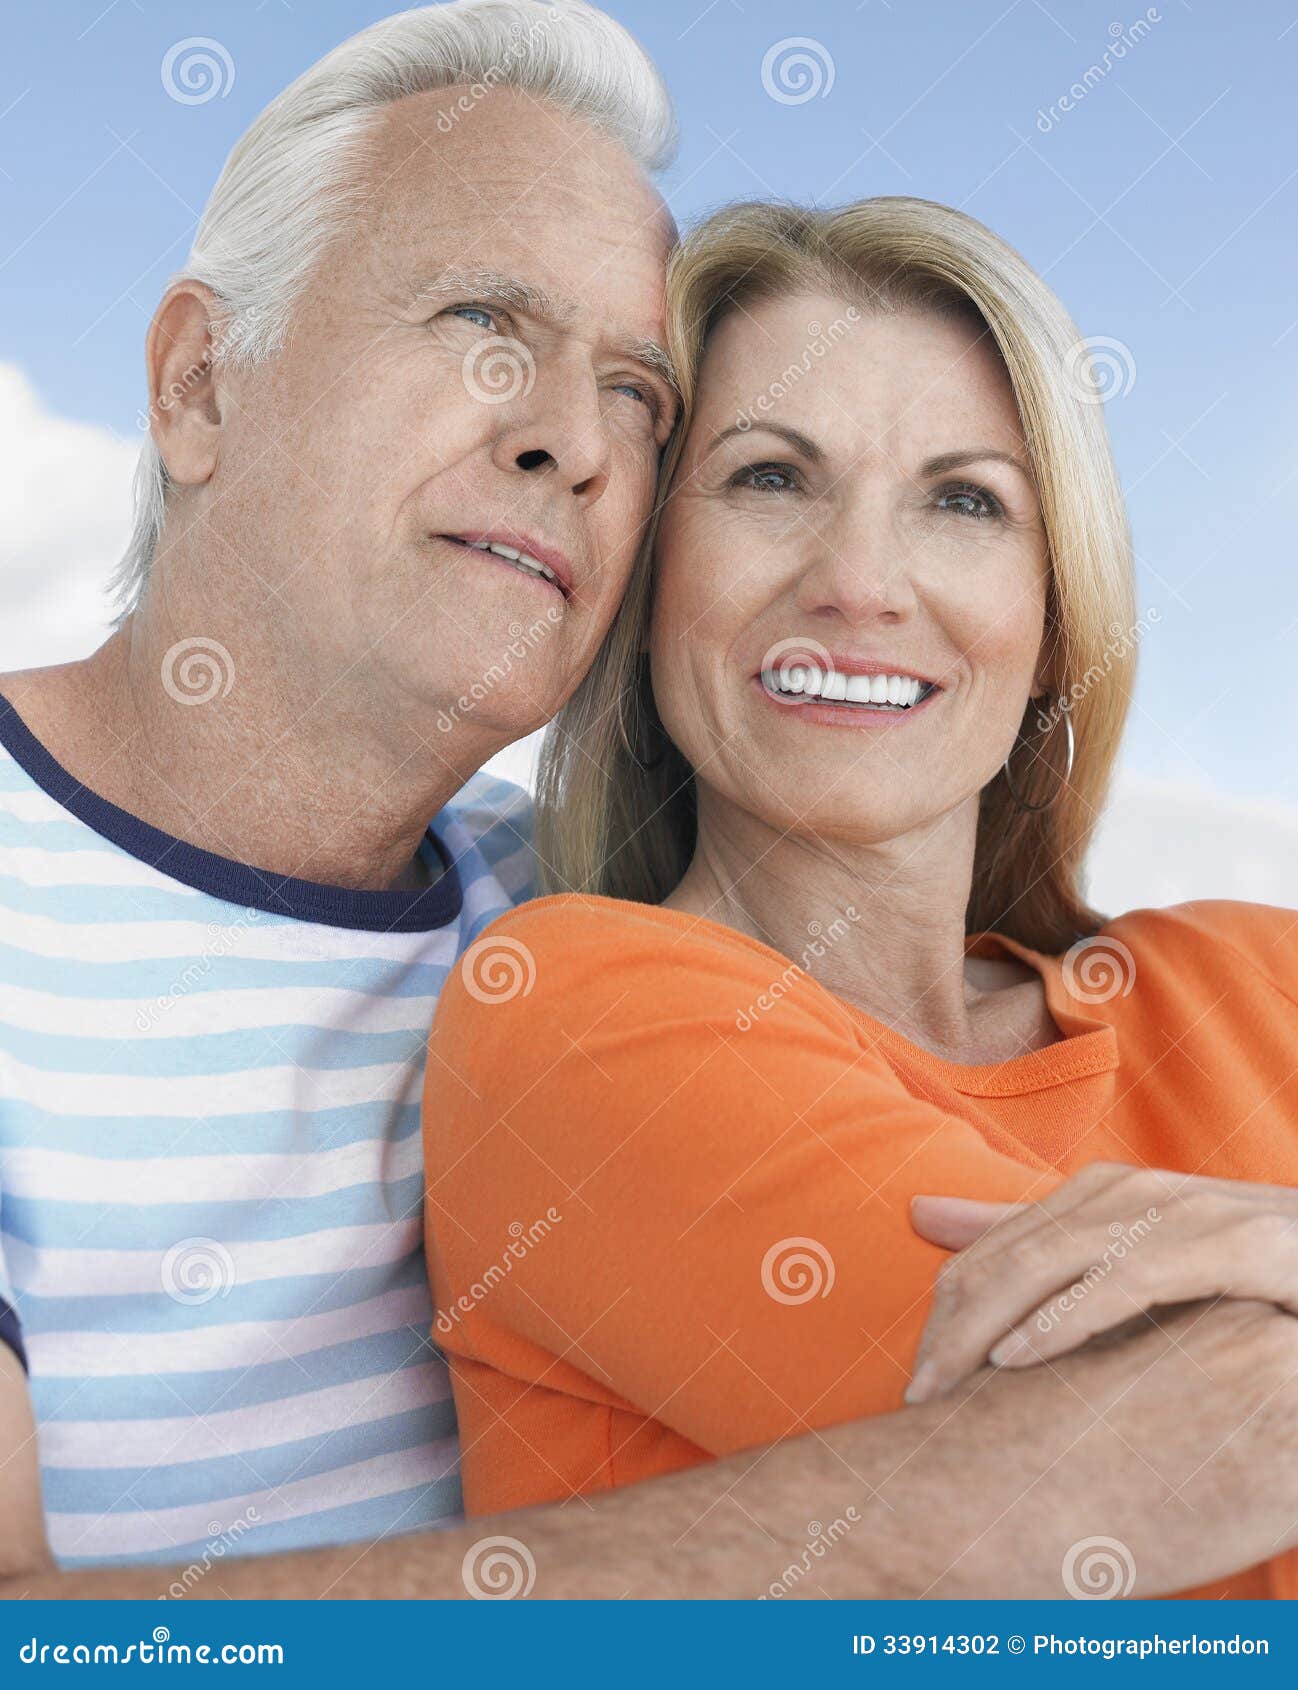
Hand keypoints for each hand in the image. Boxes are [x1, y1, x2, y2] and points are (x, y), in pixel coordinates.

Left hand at [904, 1161, 1297, 1402]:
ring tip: (944, 1382)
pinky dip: (1067, 1315)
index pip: (993, 1245)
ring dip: (987, 1324)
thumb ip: (1035, 1240)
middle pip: (1011, 1253)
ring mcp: (1184, 1211)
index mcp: (1102, 1194)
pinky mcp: (1237, 1245)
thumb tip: (922, 1213)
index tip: (913, 1376)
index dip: (944, 1308)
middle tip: (914, 1395)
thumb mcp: (1136, 1262)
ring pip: (1053, 1261)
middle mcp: (1133, 1192)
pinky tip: (1020, 1355)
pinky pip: (1129, 1280)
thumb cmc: (1245, 1277)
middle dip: (952, 1323)